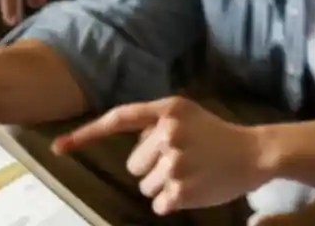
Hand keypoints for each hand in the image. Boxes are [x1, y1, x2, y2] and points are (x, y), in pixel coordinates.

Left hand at [52, 97, 272, 215]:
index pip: (118, 119)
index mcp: (168, 110)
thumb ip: (156, 120)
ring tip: (192, 172)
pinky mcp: (181, 189)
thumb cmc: (218, 135)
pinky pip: (158, 202)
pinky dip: (172, 200)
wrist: (256, 153)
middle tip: (184, 159)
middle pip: (133, 164)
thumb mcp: (188, 114)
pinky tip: (195, 187)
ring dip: (163, 184)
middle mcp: (168, 134)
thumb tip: (123, 136)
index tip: (58, 148)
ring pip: (144, 186)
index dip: (86, 134)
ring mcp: (175, 163)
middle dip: (153, 166)